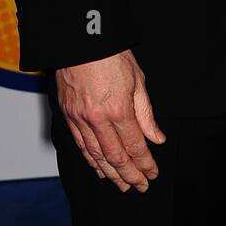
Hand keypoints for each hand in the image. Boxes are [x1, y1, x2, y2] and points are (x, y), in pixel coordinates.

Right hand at [56, 50, 165, 191]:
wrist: (80, 39)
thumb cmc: (111, 54)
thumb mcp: (137, 80)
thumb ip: (146, 113)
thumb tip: (156, 138)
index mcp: (119, 110)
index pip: (135, 147)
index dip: (145, 164)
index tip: (152, 174)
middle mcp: (98, 120)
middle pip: (116, 158)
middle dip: (129, 176)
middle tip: (140, 186)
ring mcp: (80, 119)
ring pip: (96, 156)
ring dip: (111, 174)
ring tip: (122, 185)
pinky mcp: (68, 115)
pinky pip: (81, 145)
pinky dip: (91, 160)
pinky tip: (99, 168)